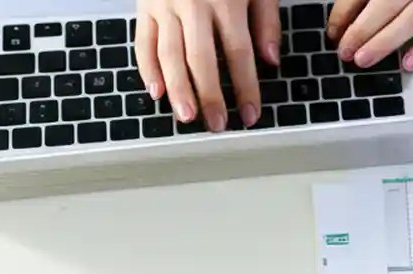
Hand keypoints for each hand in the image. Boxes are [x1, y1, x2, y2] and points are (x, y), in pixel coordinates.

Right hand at [135, 0, 280, 131]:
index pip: (238, 52)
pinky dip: (146, 69)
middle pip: (200, 58)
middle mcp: (192, 3)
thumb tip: (271, 59)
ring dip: (177, 89)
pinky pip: (141, 42)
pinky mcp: (144, 5)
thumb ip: (265, 20)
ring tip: (187, 116)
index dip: (245, 86)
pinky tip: (156, 92)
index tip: (251, 113)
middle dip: (210, 95)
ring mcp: (164, 5)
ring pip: (168, 54)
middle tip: (218, 124)